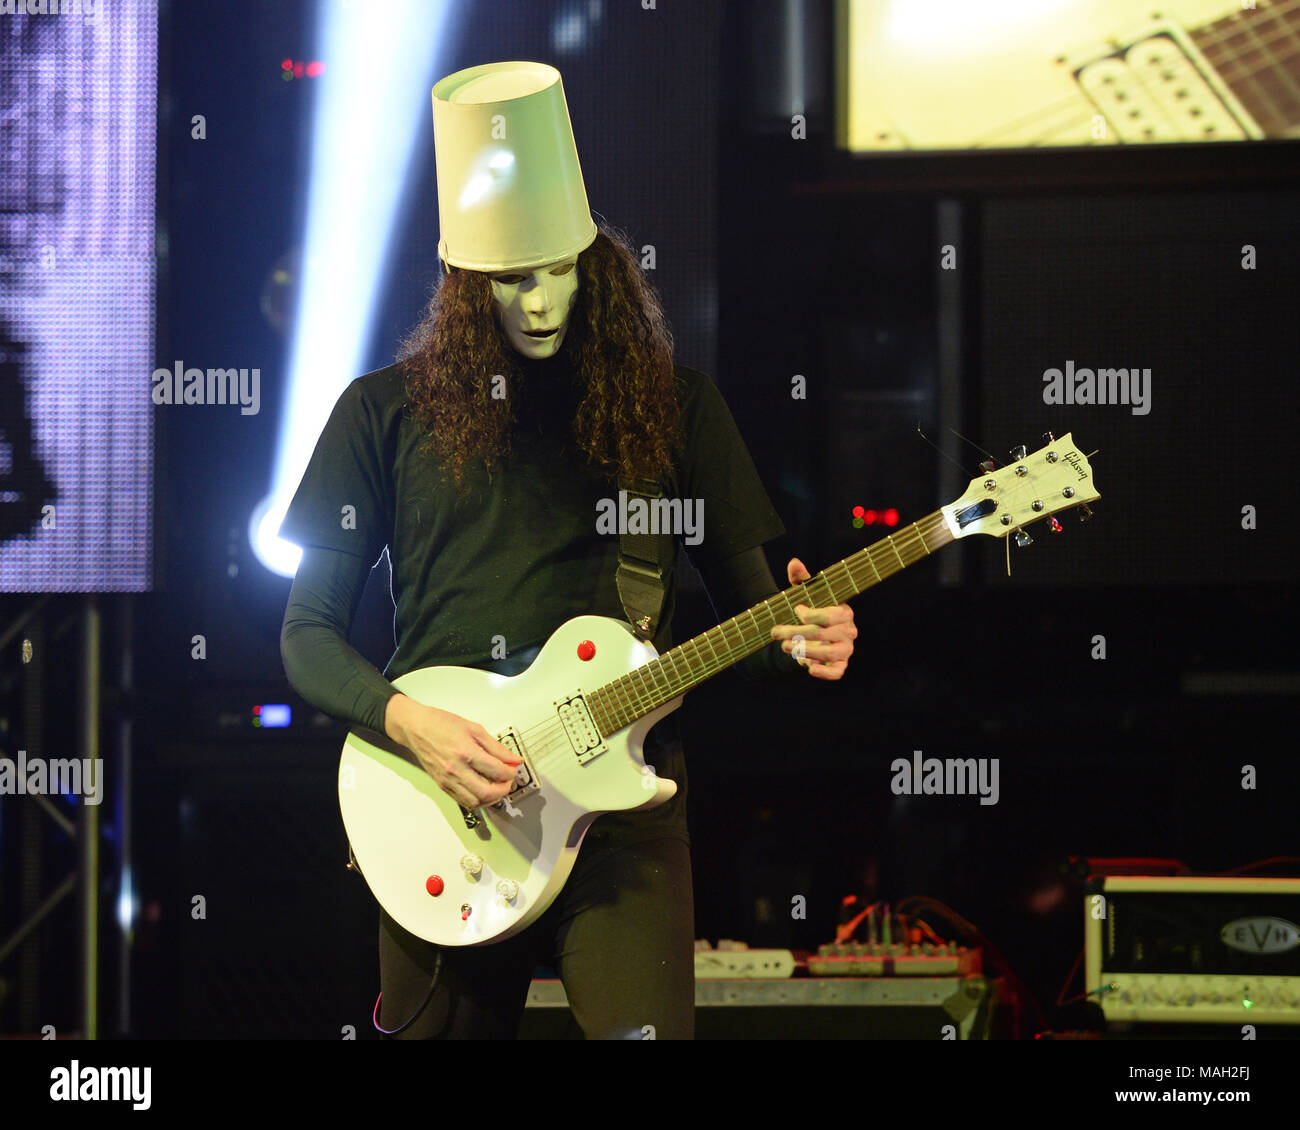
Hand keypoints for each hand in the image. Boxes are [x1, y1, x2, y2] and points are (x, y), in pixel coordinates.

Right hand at [384, 694, 522, 808]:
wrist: (416, 728)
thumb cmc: (441, 724)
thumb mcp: (474, 729)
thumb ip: (496, 747)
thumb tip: (513, 759)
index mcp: (466, 752)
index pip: (497, 771)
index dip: (510, 772)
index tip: (513, 767)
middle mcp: (456, 770)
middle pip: (488, 792)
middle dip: (504, 789)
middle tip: (508, 780)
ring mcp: (448, 780)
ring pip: (476, 802)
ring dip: (491, 798)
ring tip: (497, 786)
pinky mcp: (442, 786)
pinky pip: (463, 801)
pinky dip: (477, 800)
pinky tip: (482, 790)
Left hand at [769, 557, 855, 680]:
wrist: (816, 636)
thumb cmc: (813, 612)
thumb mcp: (807, 594)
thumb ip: (801, 579)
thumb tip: (794, 563)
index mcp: (844, 612)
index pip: (832, 614)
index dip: (812, 614)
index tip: (796, 610)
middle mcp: (849, 631)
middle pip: (823, 634)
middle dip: (796, 633)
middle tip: (775, 632)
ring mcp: (846, 650)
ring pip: (828, 654)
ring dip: (803, 650)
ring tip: (784, 646)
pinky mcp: (840, 665)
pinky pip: (837, 672)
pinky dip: (824, 673)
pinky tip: (809, 669)